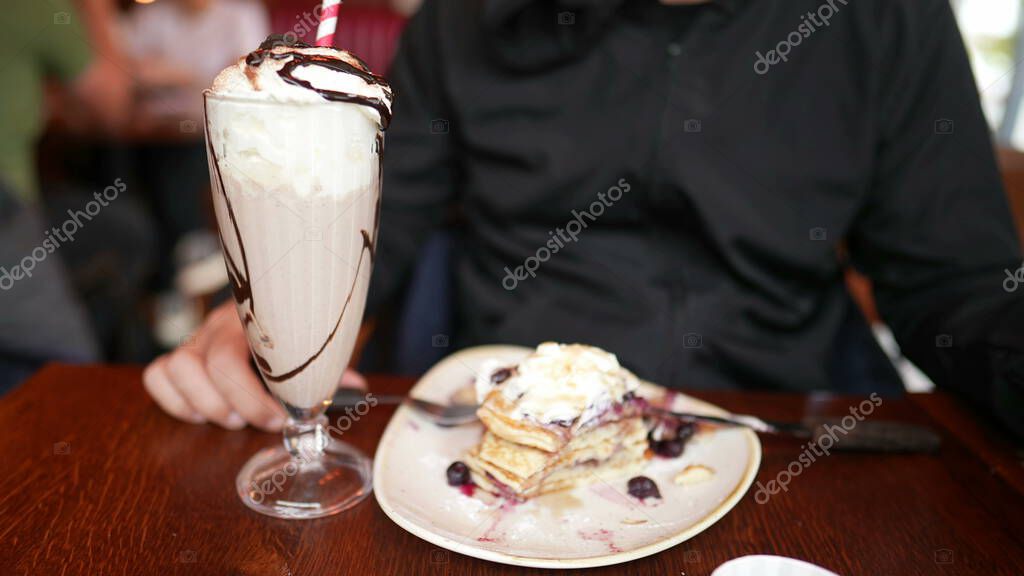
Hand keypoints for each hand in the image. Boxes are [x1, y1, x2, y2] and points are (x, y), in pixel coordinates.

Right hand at [143, 301, 366, 430]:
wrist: (271, 296)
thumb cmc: (291, 331)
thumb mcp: (311, 345)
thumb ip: (327, 367)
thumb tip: (357, 390)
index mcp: (253, 318)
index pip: (238, 356)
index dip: (257, 397)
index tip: (283, 417)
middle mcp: (218, 325)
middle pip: (210, 365)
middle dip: (238, 404)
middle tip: (263, 421)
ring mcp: (194, 339)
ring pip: (174, 368)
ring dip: (204, 403)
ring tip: (232, 418)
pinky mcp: (179, 356)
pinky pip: (157, 376)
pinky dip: (174, 401)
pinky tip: (202, 412)